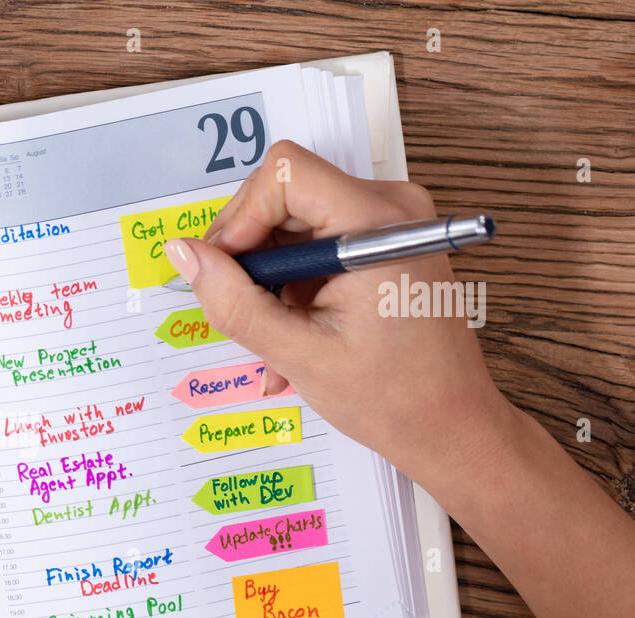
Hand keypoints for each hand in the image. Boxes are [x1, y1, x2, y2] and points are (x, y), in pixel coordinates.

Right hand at [163, 140, 514, 485]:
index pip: (284, 173)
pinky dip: (290, 289)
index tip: (226, 271)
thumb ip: (233, 300)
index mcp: (378, 223)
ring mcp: (388, 225)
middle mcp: (390, 208)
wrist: (450, 427)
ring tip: (269, 341)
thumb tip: (184, 255)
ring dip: (267, 281)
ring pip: (291, 226)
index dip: (241, 218)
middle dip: (249, 253)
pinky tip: (289, 337)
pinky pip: (313, 247)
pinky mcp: (383, 244)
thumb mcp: (296, 351)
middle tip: (238, 308)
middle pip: (284, 195)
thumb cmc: (394, 397)